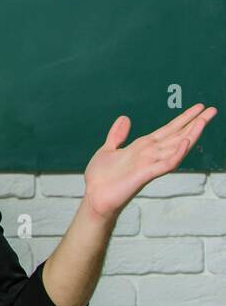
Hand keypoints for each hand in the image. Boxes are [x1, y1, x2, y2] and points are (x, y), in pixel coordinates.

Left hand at [83, 102, 216, 218]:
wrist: (94, 197)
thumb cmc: (101, 178)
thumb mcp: (108, 149)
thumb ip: (118, 135)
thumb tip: (125, 117)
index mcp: (143, 147)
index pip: (169, 129)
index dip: (184, 118)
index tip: (199, 107)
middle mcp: (151, 154)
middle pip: (178, 135)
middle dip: (195, 123)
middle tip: (212, 110)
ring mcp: (150, 164)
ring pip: (176, 147)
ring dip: (191, 134)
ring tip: (204, 120)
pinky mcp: (146, 175)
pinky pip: (166, 164)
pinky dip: (177, 153)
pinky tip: (186, 142)